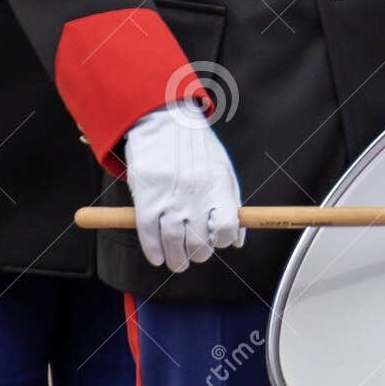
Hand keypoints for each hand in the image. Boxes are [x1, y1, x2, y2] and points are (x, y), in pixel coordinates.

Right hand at [124, 101, 243, 271]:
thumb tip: (238, 241)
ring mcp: (169, 197)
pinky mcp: (146, 197)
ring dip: (176, 259)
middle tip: (195, 255)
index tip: (218, 241)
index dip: (224, 240)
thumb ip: (232, 205)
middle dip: (198, 254)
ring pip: (174, 242)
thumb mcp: (224, 171)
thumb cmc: (196, 148)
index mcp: (218, 186)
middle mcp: (195, 194)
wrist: (164, 122)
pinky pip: (149, 233)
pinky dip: (154, 250)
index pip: (227, 228)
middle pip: (200, 241)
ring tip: (178, 263)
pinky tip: (157, 257)